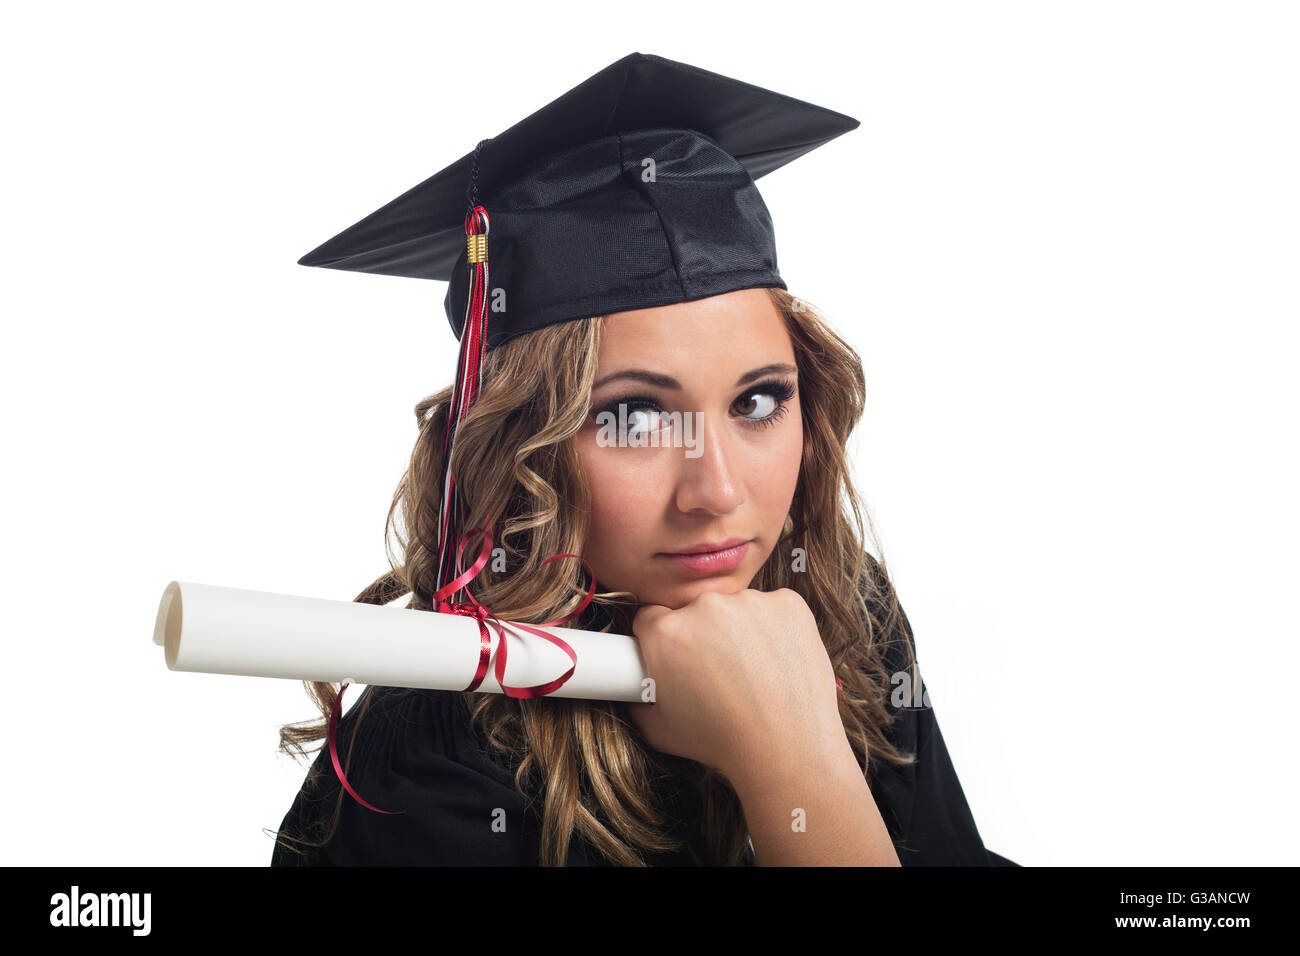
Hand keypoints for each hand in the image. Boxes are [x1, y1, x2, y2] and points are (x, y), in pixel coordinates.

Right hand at [624, 588, 850, 785]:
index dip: (662, 640)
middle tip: (718, 673)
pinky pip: (773, 608)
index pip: (651, 618)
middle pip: (695, 610)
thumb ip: (636, 700)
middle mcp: (705, 608)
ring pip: (736, 608)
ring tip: (754, 674)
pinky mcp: (788, 604)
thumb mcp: (659, 730)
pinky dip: (775, 628)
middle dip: (701, 635)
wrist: (787, 749)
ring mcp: (750, 602)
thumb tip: (630, 688)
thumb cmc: (723, 743)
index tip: (678, 657)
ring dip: (739, 630)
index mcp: (666, 633)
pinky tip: (777, 662)